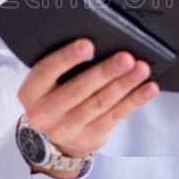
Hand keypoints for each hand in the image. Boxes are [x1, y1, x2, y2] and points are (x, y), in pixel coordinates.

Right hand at [17, 39, 158, 177]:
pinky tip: (147, 88)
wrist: (56, 135)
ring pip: (100, 103)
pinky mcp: (90, 136)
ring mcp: (67, 128)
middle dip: (105, 72)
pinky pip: (116, 116)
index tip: (88, 45)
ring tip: (140, 69)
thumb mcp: (47, 82)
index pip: (47, 71)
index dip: (67, 58)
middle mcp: (45, 113)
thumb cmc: (54, 96)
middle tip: (124, 58)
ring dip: (124, 84)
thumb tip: (97, 42)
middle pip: (78, 89)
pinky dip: (134, 100)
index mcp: (31, 92)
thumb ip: (62, 66)